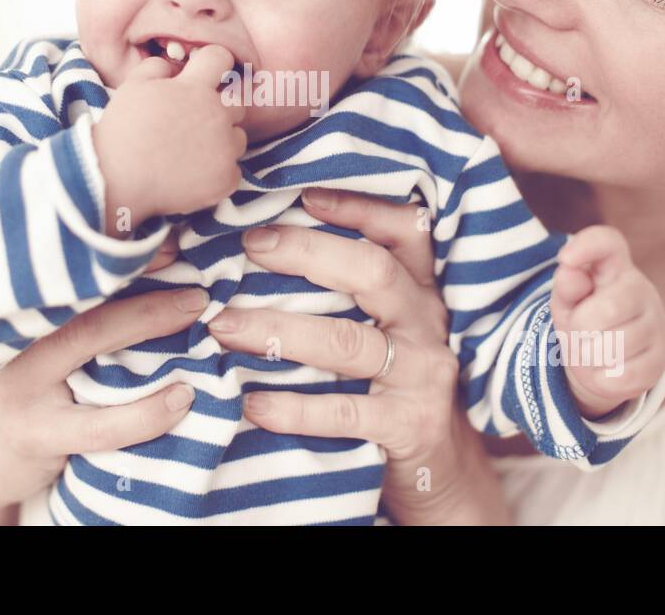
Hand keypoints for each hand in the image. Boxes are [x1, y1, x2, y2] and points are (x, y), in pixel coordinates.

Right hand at [0, 241, 203, 524]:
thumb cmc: (8, 386)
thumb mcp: (22, 339)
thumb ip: (65, 307)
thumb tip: (141, 259)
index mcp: (18, 303)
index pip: (67, 260)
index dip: (116, 240)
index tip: (166, 231)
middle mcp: (15, 331)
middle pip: (80, 284)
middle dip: (143, 271)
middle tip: (196, 275)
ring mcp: (21, 382)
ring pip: (89, 340)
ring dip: (149, 321)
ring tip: (198, 315)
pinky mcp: (34, 433)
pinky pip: (99, 424)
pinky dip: (145, 412)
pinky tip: (180, 399)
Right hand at [94, 45, 245, 231]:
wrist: (116, 179)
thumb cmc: (122, 131)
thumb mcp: (132, 86)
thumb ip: (158, 67)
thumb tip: (174, 65)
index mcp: (195, 88)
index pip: (221, 58)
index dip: (213, 64)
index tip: (206, 76)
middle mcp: (217, 114)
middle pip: (237, 102)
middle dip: (220, 108)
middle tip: (193, 123)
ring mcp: (225, 148)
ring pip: (238, 138)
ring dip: (222, 141)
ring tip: (191, 152)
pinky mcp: (226, 178)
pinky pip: (234, 171)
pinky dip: (218, 173)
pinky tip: (194, 175)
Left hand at [205, 188, 510, 524]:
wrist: (441, 470)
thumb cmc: (393, 385)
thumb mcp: (387, 329)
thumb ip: (347, 291)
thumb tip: (262, 246)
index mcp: (419, 291)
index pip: (403, 231)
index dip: (358, 207)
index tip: (303, 194)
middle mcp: (426, 323)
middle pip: (371, 272)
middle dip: (306, 253)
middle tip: (250, 245)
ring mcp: (421, 374)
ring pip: (345, 341)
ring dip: (278, 331)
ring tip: (223, 327)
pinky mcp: (409, 425)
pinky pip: (345, 411)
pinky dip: (294, 407)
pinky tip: (252, 404)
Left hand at [551, 225, 664, 418]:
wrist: (605, 361)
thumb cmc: (584, 319)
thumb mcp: (567, 302)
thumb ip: (566, 287)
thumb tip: (568, 271)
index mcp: (614, 267)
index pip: (608, 243)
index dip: (588, 246)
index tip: (566, 259)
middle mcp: (641, 291)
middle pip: (608, 309)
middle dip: (581, 327)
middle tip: (579, 331)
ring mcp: (656, 326)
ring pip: (615, 347)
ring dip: (589, 355)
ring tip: (591, 350)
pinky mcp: (660, 361)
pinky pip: (622, 376)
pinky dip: (603, 378)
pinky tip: (606, 368)